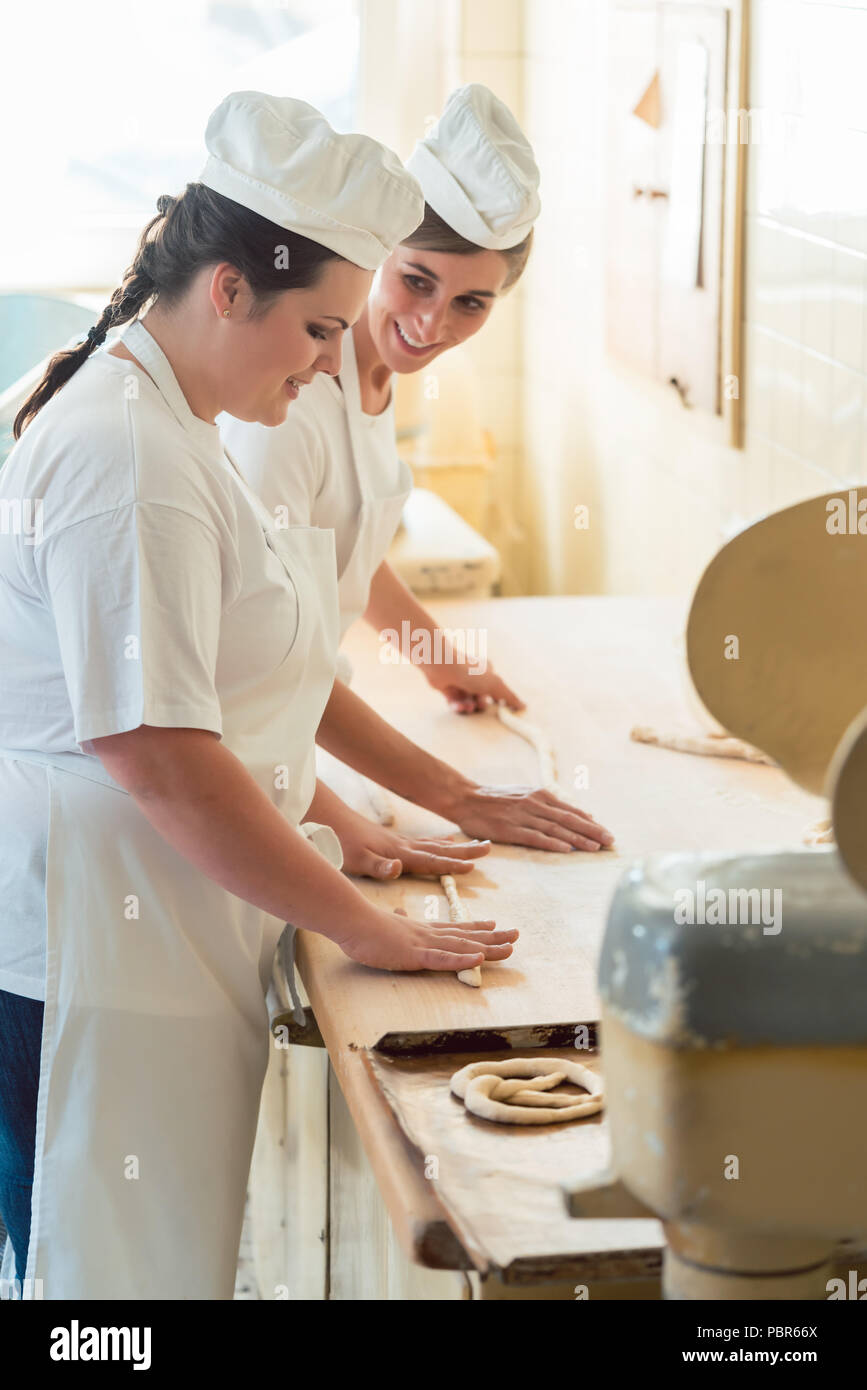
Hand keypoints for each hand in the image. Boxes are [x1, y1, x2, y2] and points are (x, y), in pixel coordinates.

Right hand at [334, 906, 517, 972]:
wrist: (352, 920)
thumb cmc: (364, 925)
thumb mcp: (385, 923)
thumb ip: (396, 921)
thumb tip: (398, 913)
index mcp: (422, 930)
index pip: (454, 928)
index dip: (476, 928)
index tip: (494, 925)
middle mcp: (428, 934)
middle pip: (466, 936)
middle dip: (493, 937)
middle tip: (515, 935)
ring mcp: (423, 944)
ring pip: (462, 947)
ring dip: (488, 947)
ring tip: (510, 947)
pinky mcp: (414, 954)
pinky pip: (442, 959)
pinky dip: (462, 960)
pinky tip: (479, 959)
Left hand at [340, 819, 491, 879]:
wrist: (329, 820)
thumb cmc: (341, 843)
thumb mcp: (356, 860)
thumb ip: (379, 866)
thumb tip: (398, 867)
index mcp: (399, 854)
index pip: (430, 861)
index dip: (451, 865)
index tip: (472, 867)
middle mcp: (404, 847)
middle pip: (440, 850)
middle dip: (464, 851)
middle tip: (488, 849)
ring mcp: (400, 843)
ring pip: (435, 845)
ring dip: (456, 847)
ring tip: (475, 846)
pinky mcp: (393, 842)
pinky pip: (424, 843)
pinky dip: (439, 843)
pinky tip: (445, 841)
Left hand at [425, 659, 523, 714]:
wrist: (444, 666)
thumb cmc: (471, 672)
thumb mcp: (495, 685)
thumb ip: (509, 696)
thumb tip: (523, 706)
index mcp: (488, 672)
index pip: (496, 690)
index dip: (497, 700)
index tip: (499, 710)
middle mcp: (474, 677)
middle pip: (481, 698)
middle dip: (480, 704)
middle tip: (478, 703)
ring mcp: (460, 683)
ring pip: (468, 702)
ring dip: (468, 707)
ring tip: (466, 707)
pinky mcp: (448, 689)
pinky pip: (455, 703)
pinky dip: (457, 706)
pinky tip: (458, 706)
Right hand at [451, 784, 614, 852]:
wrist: (466, 798)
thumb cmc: (496, 799)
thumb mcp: (525, 794)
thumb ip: (549, 804)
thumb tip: (576, 813)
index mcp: (540, 795)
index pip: (571, 811)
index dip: (591, 823)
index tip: (607, 833)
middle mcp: (535, 804)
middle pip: (569, 819)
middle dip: (592, 831)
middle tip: (610, 842)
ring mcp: (523, 816)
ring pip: (556, 829)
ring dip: (578, 838)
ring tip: (595, 848)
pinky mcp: (510, 829)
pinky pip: (535, 837)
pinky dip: (552, 842)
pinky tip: (566, 849)